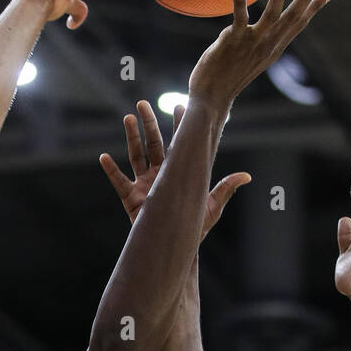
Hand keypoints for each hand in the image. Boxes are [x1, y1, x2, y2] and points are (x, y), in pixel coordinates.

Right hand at [100, 100, 249, 238]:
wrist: (173, 247)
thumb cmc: (193, 229)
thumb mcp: (211, 207)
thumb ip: (225, 189)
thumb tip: (247, 176)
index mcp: (177, 173)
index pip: (177, 144)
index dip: (177, 126)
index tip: (179, 107)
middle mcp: (159, 175)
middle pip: (152, 143)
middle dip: (148, 123)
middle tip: (142, 104)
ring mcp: (144, 185)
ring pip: (135, 155)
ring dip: (131, 137)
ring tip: (127, 118)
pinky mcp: (131, 199)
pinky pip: (118, 182)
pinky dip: (111, 170)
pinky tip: (103, 156)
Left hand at [188, 0, 333, 113]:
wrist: (212, 98)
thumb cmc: (229, 76)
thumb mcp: (253, 59)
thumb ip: (263, 42)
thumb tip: (269, 29)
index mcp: (274, 48)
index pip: (299, 24)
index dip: (315, 8)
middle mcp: (267, 44)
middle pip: (293, 16)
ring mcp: (251, 42)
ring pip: (271, 14)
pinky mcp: (233, 41)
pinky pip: (239, 17)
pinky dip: (239, 0)